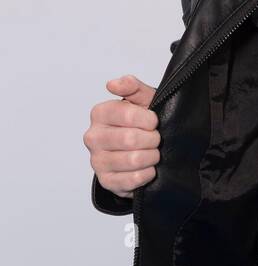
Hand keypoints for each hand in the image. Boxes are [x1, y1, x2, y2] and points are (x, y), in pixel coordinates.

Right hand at [83, 75, 159, 197]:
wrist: (141, 150)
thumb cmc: (142, 123)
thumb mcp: (143, 100)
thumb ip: (132, 87)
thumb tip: (113, 84)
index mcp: (100, 113)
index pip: (128, 114)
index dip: (149, 119)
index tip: (153, 122)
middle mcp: (93, 137)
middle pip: (130, 139)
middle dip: (152, 140)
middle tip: (155, 139)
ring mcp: (97, 161)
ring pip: (132, 160)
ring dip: (151, 157)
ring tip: (152, 153)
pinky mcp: (106, 181)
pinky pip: (133, 180)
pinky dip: (147, 174)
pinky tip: (147, 168)